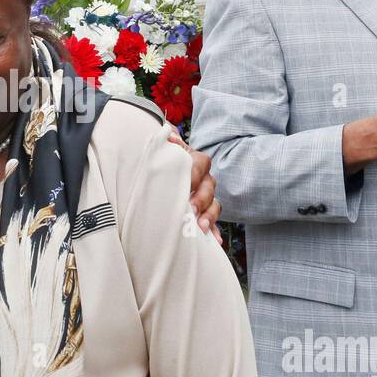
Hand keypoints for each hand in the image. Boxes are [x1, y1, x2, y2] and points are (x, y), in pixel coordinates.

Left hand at [168, 129, 223, 244]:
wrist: (162, 168)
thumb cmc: (161, 159)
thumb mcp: (162, 148)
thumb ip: (166, 142)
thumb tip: (168, 135)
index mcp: (193, 159)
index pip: (198, 164)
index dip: (193, 175)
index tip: (186, 186)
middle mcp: (203, 176)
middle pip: (209, 186)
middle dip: (201, 200)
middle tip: (190, 211)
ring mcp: (205, 194)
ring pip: (214, 204)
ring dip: (209, 217)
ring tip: (201, 228)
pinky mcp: (204, 210)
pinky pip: (212, 221)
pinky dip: (213, 231)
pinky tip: (215, 241)